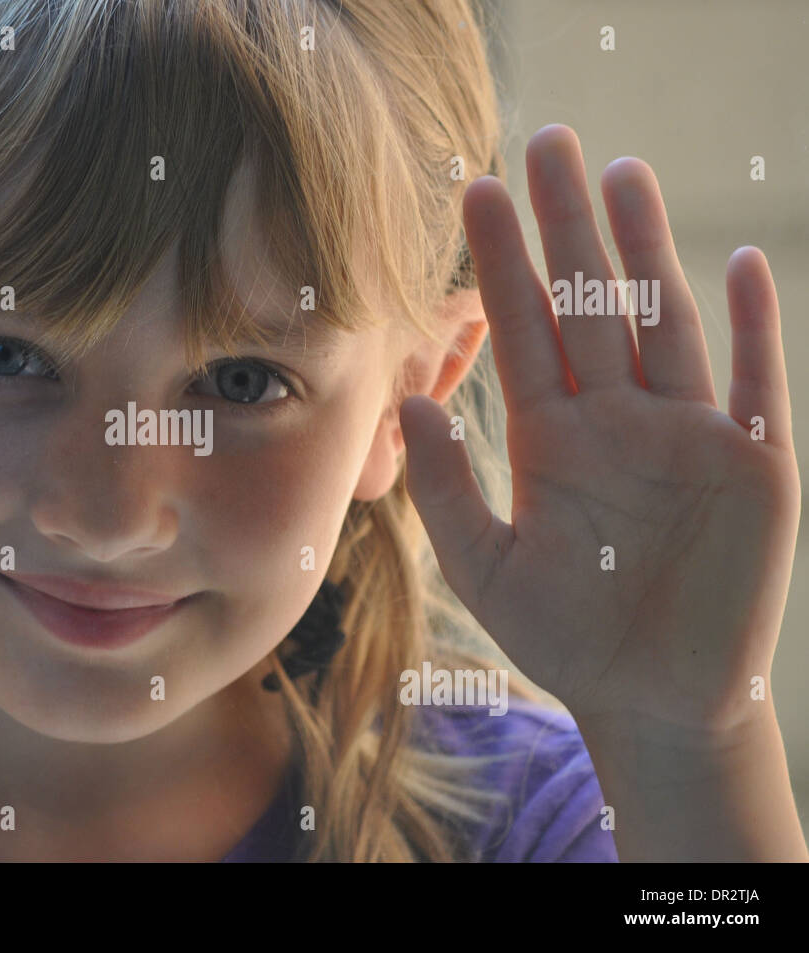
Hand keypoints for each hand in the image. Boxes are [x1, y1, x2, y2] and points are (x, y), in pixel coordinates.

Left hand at [399, 124, 798, 736]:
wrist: (651, 697)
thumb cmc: (566, 635)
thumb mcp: (487, 567)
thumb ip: (448, 489)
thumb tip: (410, 403)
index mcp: (553, 436)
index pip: (523, 328)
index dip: (501, 262)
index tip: (476, 192)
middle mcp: (618, 418)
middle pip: (592, 302)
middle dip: (570, 226)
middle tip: (549, 141)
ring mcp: (687, 434)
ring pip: (666, 322)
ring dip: (649, 249)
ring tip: (623, 172)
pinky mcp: (751, 465)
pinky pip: (756, 384)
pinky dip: (755, 327)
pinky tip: (743, 263)